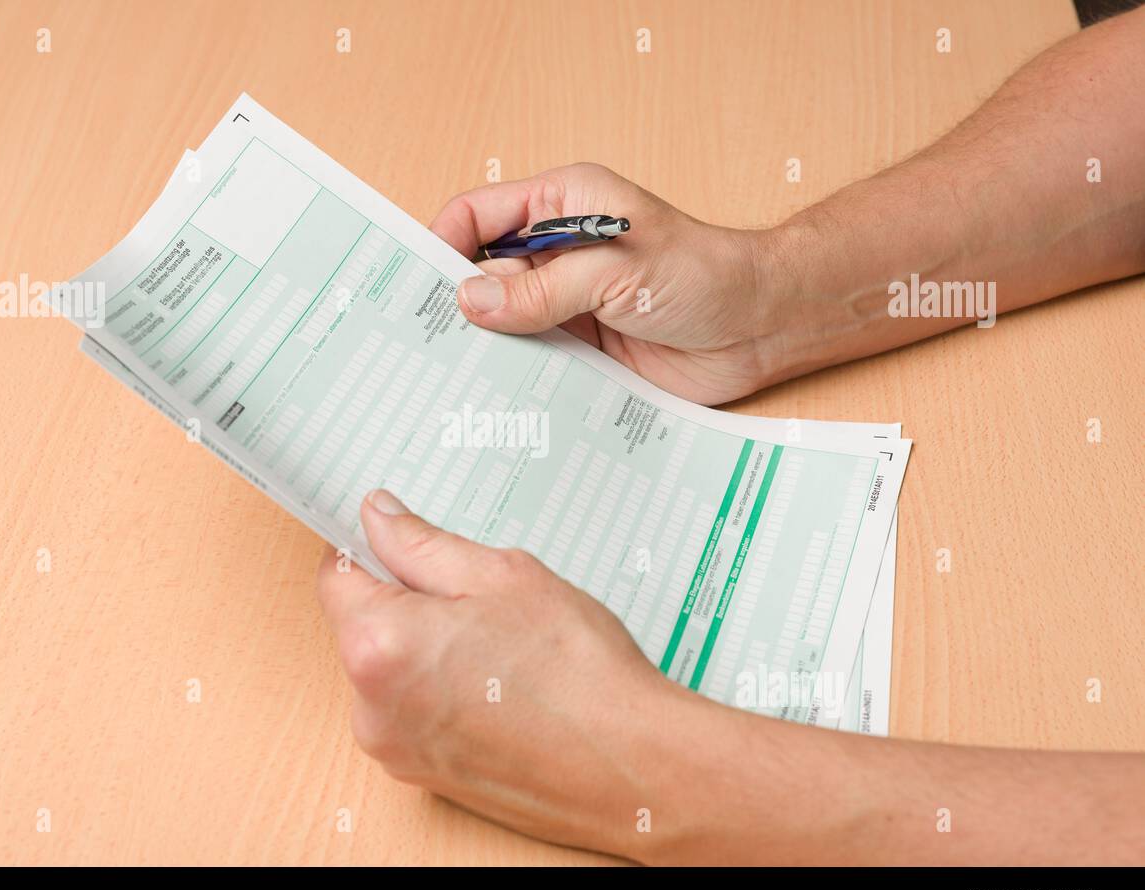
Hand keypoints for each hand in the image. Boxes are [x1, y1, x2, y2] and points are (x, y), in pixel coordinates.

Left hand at [316, 488, 693, 859]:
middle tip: (479, 596)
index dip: (366, 546)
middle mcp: (371, 708)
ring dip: (428, 649)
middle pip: (363, 627)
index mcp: (379, 646)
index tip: (398, 537)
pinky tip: (502, 685)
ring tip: (501, 646)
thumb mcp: (501, 576)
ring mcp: (396, 750)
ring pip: (392, 672)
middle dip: (408, 601)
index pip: (336, 575)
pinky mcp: (424, 778)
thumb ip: (422, 544)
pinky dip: (443, 693)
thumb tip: (378, 517)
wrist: (632, 765)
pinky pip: (415, 714)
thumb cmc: (578, 671)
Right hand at [430, 163, 779, 404]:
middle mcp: (555, 254)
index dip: (441, 246)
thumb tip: (472, 303)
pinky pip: (531, 362)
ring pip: (501, 325)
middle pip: (480, 275)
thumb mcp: (617, 271)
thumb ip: (544, 290)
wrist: (759, 329)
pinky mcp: (579, 349)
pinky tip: (493, 398)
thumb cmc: (705, 275)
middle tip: (424, 344)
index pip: (478, 217)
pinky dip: (513, 378)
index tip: (416, 287)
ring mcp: (564, 304)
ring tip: (451, 379)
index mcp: (560, 206)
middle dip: (455, 306)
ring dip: (484, 349)